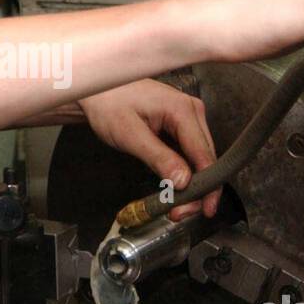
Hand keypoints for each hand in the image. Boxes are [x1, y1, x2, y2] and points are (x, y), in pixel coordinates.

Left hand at [78, 79, 220, 220]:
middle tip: (180, 212)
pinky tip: (175, 188)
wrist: (97, 91)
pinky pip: (189, 153)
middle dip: (198, 189)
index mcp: (183, 110)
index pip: (204, 155)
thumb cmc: (109, 105)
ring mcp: (188, 117)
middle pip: (206, 158)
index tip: (204, 209)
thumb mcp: (130, 135)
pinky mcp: (181, 125)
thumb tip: (184, 181)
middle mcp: (192, 111)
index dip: (206, 186)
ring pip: (200, 158)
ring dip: (191, 184)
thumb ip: (159, 158)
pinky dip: (184, 172)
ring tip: (176, 206)